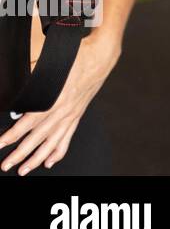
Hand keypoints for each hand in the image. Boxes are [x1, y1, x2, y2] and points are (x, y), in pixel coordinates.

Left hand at [0, 33, 117, 173]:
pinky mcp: (77, 117)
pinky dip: (58, 152)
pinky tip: (50, 161)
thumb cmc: (76, 59)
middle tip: (7, 164)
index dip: (11, 136)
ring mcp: (70, 117)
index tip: (0, 144)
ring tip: (24, 169)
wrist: (99, 58)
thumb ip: (30, 78)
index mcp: (52, 101)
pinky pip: (66, 138)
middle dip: (20, 154)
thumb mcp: (48, 66)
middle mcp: (61, 112)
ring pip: (51, 144)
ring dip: (36, 159)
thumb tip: (14, 84)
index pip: (27, 123)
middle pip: (36, 139)